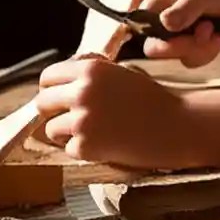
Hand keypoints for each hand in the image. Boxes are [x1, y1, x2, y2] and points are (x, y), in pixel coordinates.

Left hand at [34, 54, 194, 168]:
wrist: (177, 126)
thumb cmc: (152, 100)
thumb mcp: (121, 73)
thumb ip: (90, 75)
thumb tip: (60, 82)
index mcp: (91, 69)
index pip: (48, 76)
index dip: (53, 87)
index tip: (60, 96)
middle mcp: (82, 92)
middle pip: (42, 102)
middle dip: (54, 111)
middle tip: (72, 117)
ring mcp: (82, 120)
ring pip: (50, 129)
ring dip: (66, 133)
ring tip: (92, 132)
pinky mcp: (85, 147)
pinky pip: (68, 149)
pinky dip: (82, 150)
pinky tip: (103, 144)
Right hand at [139, 0, 219, 68]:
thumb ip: (184, 9)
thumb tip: (164, 25)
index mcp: (159, 1)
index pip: (141, 30)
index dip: (158, 42)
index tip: (180, 40)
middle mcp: (167, 16)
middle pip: (158, 49)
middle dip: (183, 48)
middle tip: (205, 33)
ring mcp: (184, 29)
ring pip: (178, 56)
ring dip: (199, 51)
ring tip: (217, 34)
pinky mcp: (200, 40)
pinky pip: (195, 58)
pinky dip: (208, 53)